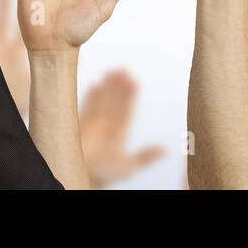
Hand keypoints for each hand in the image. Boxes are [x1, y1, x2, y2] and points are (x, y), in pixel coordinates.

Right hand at [79, 70, 165, 187]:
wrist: (82, 179)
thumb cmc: (106, 174)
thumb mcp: (129, 166)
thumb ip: (145, 157)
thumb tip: (165, 151)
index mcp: (120, 134)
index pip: (126, 110)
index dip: (130, 95)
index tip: (133, 80)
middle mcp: (107, 127)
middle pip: (115, 102)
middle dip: (119, 86)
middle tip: (123, 69)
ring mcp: (94, 125)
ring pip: (102, 102)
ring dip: (107, 87)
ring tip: (112, 71)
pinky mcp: (81, 126)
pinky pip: (87, 107)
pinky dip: (91, 96)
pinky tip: (95, 84)